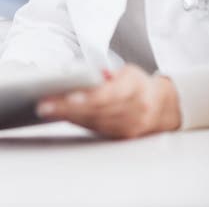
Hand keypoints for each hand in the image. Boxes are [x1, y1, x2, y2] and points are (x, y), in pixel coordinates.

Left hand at [36, 65, 180, 138]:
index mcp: (135, 88)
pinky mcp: (122, 137)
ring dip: (68, 116)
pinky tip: (62, 115)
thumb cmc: (138, 84)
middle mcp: (134, 110)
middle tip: (45, 104)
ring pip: (94, 122)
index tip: (69, 96)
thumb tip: (80, 75)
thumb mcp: (126, 72)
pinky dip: (77, 121)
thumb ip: (105, 75)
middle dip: (68, 108)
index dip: (88, 97)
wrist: (163, 106)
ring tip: (48, 108)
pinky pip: (96, 129)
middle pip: (97, 110)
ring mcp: (129, 126)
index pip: (109, 94)